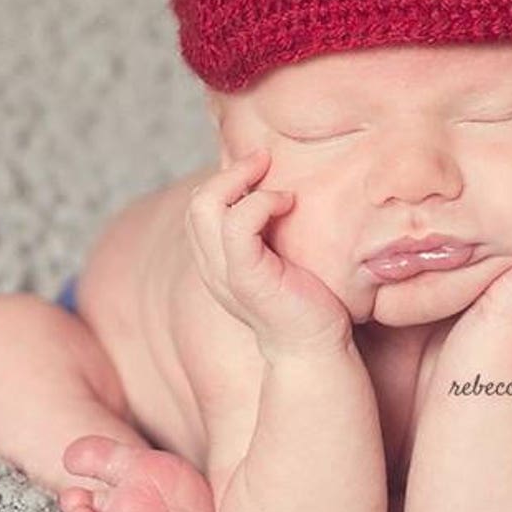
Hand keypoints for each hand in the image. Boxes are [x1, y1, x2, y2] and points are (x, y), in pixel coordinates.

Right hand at [185, 148, 353, 359]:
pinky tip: (288, 204)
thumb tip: (291, 191)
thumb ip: (270, 235)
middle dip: (230, 172)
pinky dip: (261, 202)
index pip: (200, 207)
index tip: (262, 168)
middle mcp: (212, 266)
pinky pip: (237, 224)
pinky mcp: (246, 277)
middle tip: (265, 160)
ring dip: (240, 180)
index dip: (226, 180)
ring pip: (204, 206)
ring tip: (276, 185)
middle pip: (196, 201)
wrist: (314, 351)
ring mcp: (225, 272)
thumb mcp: (281, 261)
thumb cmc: (308, 306)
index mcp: (217, 261)